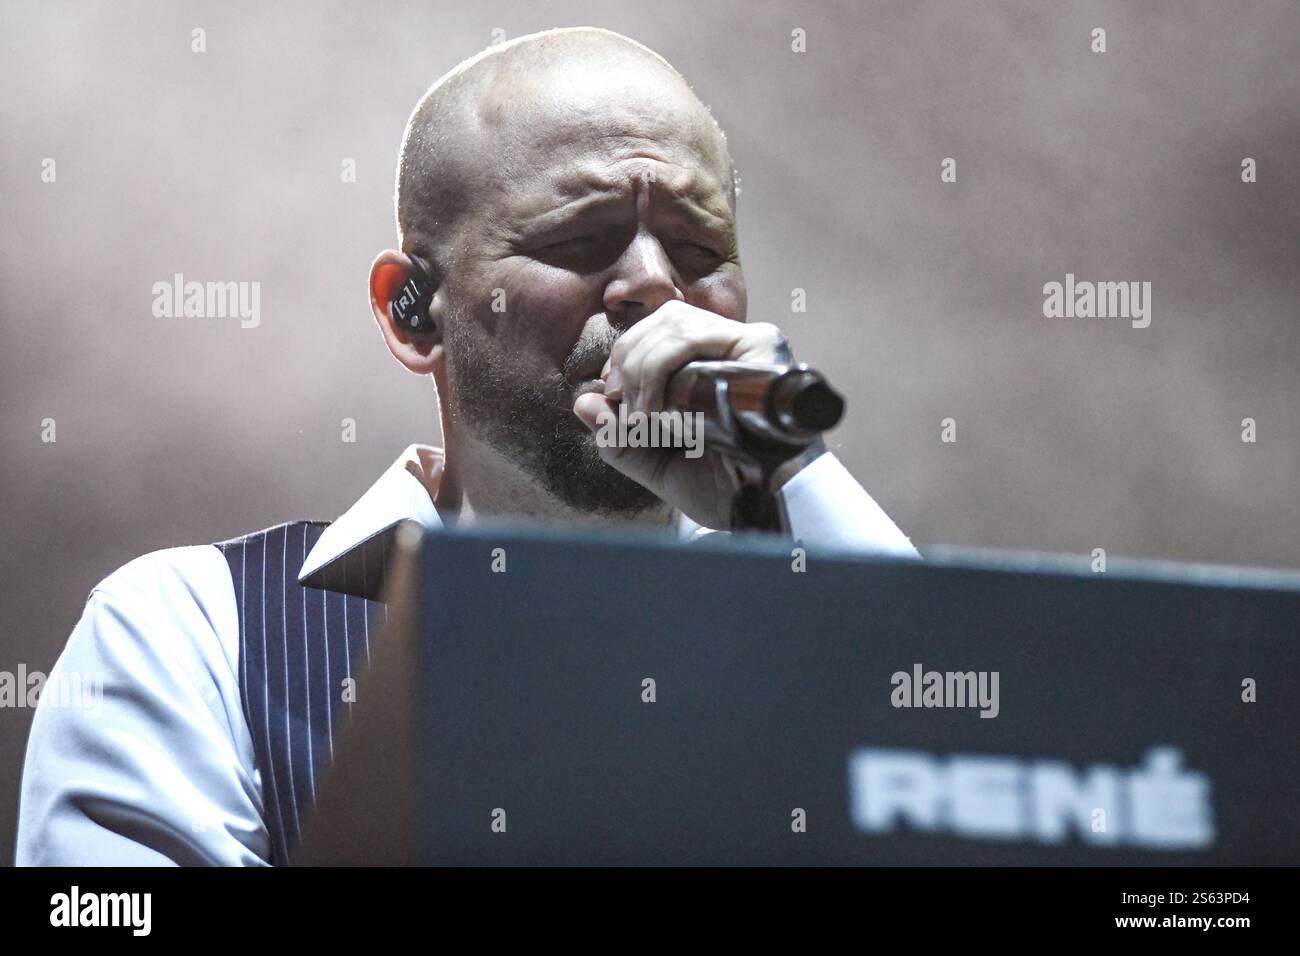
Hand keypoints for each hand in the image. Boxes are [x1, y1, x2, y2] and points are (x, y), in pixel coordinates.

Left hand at [572, 300, 798, 528]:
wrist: (761, 508)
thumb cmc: (722, 489)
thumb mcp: (657, 464)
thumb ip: (618, 436)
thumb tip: (582, 402)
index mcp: (712, 366)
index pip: (660, 331)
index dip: (627, 354)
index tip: (612, 395)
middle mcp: (733, 348)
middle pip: (664, 320)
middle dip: (628, 358)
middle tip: (622, 404)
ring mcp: (748, 344)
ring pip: (676, 323)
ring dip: (642, 365)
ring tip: (641, 414)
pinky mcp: (760, 346)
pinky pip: (695, 335)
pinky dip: (660, 366)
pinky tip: (654, 408)